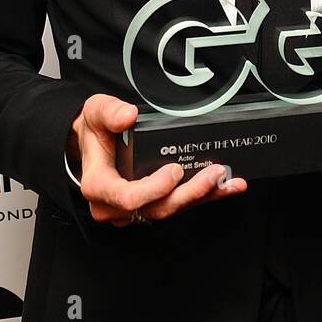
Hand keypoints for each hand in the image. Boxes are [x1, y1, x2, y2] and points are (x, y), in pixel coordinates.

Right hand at [70, 93, 246, 226]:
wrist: (95, 143)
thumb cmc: (94, 132)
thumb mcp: (94, 112)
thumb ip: (109, 112)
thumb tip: (128, 116)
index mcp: (99, 186)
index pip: (127, 197)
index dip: (154, 189)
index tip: (174, 170)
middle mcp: (116, 206)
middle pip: (156, 208)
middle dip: (189, 193)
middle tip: (213, 173)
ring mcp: (136, 209)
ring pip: (171, 209)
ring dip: (203, 196)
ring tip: (227, 180)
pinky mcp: (153, 206)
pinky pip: (180, 205)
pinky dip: (205, 196)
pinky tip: (226, 187)